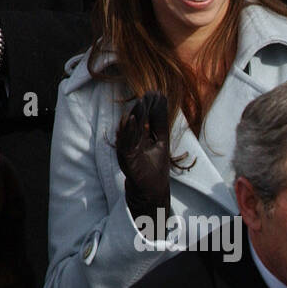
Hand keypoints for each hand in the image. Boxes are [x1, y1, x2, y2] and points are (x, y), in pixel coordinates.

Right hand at [115, 92, 170, 223]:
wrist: (149, 194)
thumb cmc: (153, 169)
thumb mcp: (160, 143)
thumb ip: (159, 123)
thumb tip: (161, 99)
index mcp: (138, 137)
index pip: (142, 118)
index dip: (147, 106)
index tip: (154, 92)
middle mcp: (130, 142)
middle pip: (134, 123)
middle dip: (141, 108)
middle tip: (147, 94)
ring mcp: (126, 151)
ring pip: (128, 131)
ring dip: (134, 117)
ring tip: (140, 104)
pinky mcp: (126, 161)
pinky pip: (125, 144)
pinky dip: (128, 132)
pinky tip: (130, 120)